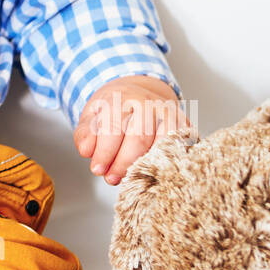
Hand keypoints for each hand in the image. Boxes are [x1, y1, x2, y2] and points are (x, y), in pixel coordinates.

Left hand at [72, 75, 191, 184]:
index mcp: (119, 97)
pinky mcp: (183, 124)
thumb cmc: (114, 108)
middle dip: (123, 163)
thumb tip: (86, 151)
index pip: (112, 128)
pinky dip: (168, 162)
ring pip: (161, 144)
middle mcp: (146, 102)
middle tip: (112, 178)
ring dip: (146, 166)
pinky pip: (180, 147)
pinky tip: (156, 172)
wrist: (140, 92)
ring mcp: (168, 112)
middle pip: (138, 139)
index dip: (104, 153)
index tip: (97, 170)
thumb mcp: (92, 115)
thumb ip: (86, 133)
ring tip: (132, 177)